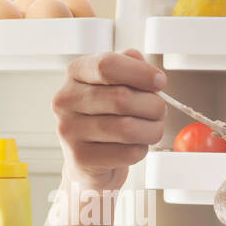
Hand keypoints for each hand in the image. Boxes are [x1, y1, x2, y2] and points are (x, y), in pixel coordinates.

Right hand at [52, 49, 166, 190]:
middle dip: (152, 105)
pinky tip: (135, 147)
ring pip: (126, 128)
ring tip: (153, 130)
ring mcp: (69, 131)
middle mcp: (66, 100)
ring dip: (151, 130)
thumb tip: (150, 72)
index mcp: (76, 74)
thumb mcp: (117, 85)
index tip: (159, 81)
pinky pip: (126, 152)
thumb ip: (131, 69)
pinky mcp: (80, 158)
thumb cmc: (107, 118)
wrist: (90, 161)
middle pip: (121, 97)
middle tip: (160, 111)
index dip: (140, 73)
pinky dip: (141, 150)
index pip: (107, 65)